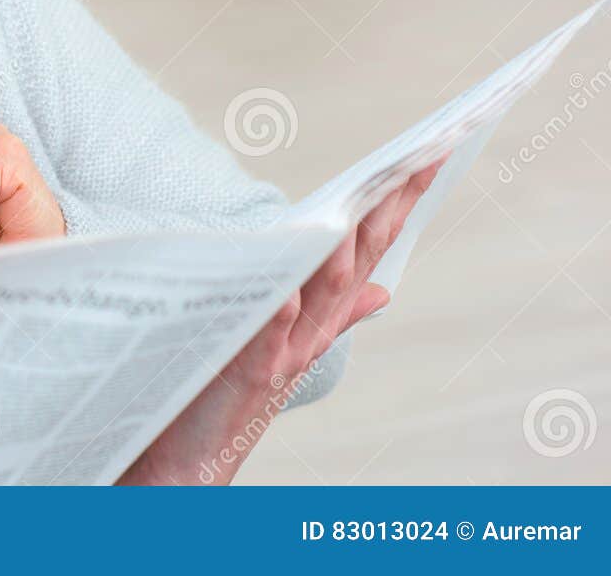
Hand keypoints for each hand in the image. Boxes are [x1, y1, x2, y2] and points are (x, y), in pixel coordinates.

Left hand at [117, 155, 447, 484]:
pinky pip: (266, 335)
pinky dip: (279, 307)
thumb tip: (382, 288)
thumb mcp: (285, 347)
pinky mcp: (243, 373)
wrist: (188, 463)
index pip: (367, 249)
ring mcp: (281, 355)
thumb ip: (334, 314)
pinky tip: (285, 280)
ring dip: (340, 249)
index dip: (399, 202)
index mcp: (318, 319)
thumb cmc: (228, 394)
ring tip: (357, 203)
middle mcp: (309, 334)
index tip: (429, 154)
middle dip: (387, 208)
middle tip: (418, 158)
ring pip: (320, 294)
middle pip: (356, 260)